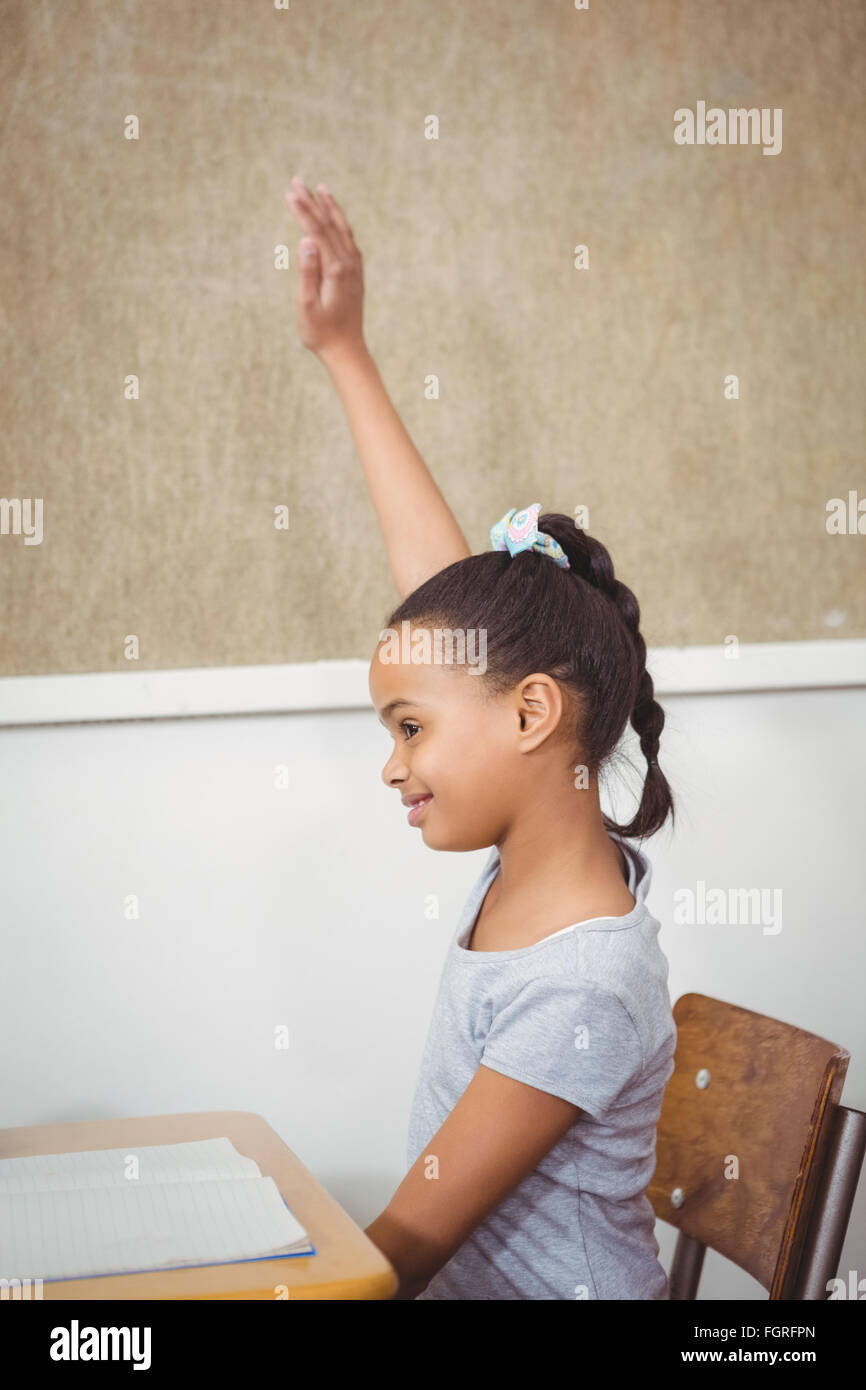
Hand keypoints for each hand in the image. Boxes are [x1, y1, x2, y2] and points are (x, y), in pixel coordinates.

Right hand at [285, 176, 365, 359]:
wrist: (346, 350)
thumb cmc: (321, 332)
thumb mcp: (307, 305)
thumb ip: (307, 272)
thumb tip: (306, 241)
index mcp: (335, 269)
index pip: (316, 231)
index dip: (302, 211)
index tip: (289, 193)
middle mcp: (349, 264)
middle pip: (328, 224)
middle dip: (311, 202)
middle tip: (297, 180)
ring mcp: (355, 268)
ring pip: (341, 229)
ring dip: (329, 207)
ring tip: (319, 188)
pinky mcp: (356, 273)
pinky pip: (348, 240)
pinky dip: (340, 224)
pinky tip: (334, 218)